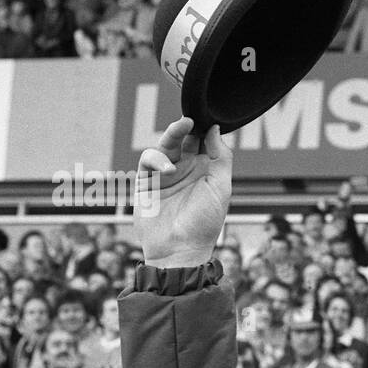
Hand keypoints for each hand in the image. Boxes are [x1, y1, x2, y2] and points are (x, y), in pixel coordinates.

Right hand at [134, 116, 231, 268]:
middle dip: (186, 127)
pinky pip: (148, 159)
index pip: (205, 142)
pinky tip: (170, 169)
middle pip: (184, 139)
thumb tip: (215, 128)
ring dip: (172, 135)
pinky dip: (158, 159)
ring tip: (182, 132)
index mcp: (206, 171)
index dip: (205, 129)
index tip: (207, 118)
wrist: (179, 249)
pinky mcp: (146, 181)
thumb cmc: (205, 222)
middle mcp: (186, 170)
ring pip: (165, 144)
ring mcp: (165, 175)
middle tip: (190, 119)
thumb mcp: (221, 187)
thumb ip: (221, 157)